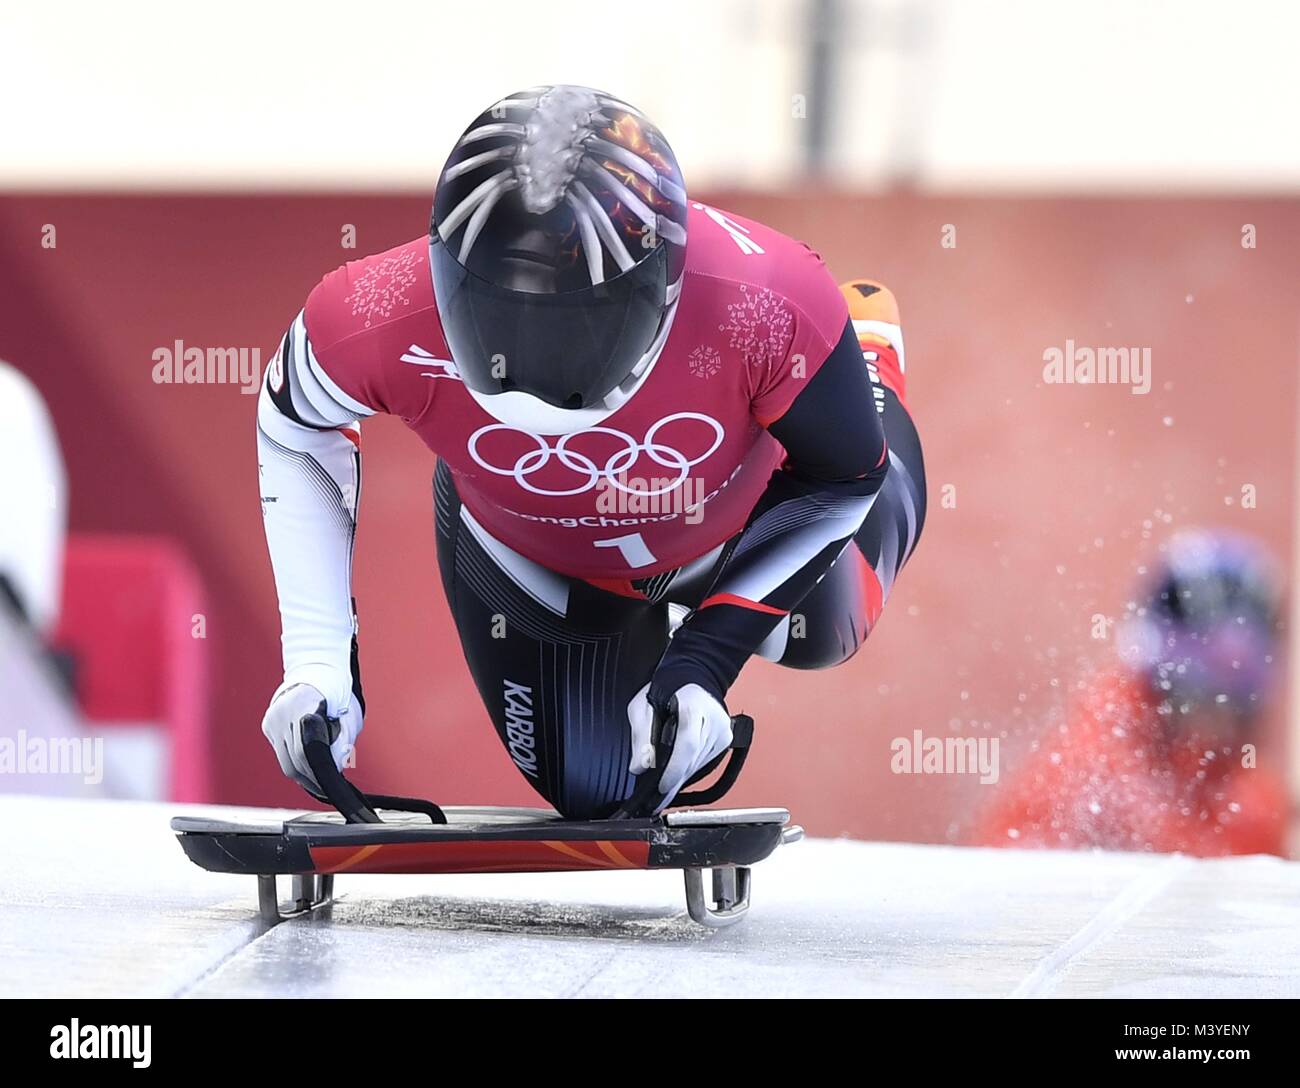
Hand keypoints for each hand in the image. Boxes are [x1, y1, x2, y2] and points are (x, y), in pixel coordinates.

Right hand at [260, 677, 361, 793]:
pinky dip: (293, 761)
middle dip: (311, 779)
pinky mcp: (267, 725)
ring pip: (285, 760)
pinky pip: (280, 751)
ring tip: (318, 782)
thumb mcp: (347, 718)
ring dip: (302, 773)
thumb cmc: (337, 694)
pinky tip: (306, 767)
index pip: (307, 752)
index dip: (318, 774)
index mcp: (303, 707)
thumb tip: (333, 770)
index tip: (329, 786)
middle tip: (326, 790)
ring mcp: (272, 719)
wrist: (318, 670)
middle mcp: (282, 713)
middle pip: (293, 760)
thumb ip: (341, 743)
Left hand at [627, 682, 732, 808]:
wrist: (693, 675)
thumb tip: (639, 766)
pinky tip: (676, 775)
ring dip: (680, 777)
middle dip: (672, 781)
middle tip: (655, 801)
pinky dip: (688, 769)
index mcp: (694, 706)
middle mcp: (714, 720)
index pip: (687, 744)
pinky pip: (704, 762)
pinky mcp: (725, 739)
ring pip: (698, 765)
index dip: (673, 770)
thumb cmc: (668, 686)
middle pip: (692, 760)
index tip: (660, 787)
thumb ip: (640, 734)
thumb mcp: (643, 704)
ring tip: (663, 790)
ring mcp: (722, 731)